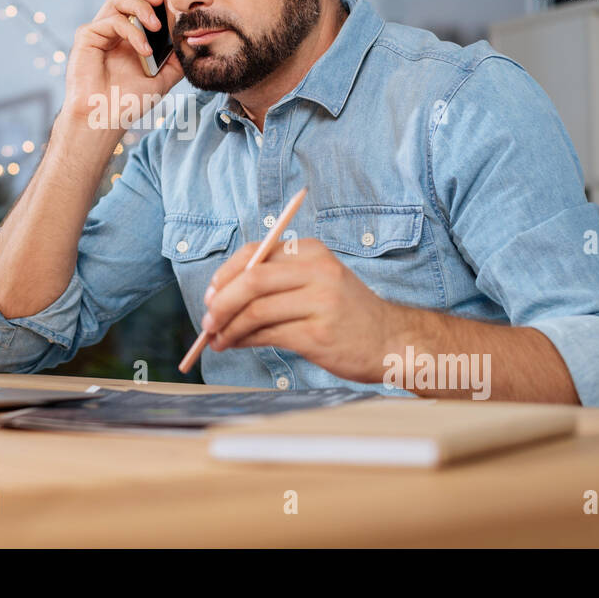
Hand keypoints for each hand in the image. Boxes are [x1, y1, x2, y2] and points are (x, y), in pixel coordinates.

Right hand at [62, 0, 184, 128]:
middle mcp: (114, 29)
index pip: (141, 2)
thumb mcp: (162, 79)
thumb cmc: (128, 103)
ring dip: (140, 5)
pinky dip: (132, 31)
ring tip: (156, 26)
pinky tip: (144, 49)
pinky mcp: (87, 35)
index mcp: (129, 35)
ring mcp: (100, 31)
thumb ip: (175, 60)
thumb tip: (191, 41)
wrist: (104, 120)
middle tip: (162, 1)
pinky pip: (112, 20)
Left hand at [200, 238, 399, 383]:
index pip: (256, 253)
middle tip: (206, 321)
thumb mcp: (317, 282)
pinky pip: (268, 335)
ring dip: (228, 327)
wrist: (392, 341)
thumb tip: (222, 297)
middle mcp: (317, 271)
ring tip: (217, 339)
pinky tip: (236, 345)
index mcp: (312, 252)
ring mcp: (320, 302)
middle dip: (220, 302)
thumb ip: (275, 282)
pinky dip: (244, 340)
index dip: (225, 274)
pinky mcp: (318, 334)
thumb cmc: (346, 313)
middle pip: (252, 280)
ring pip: (255, 310)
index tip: (210, 294)